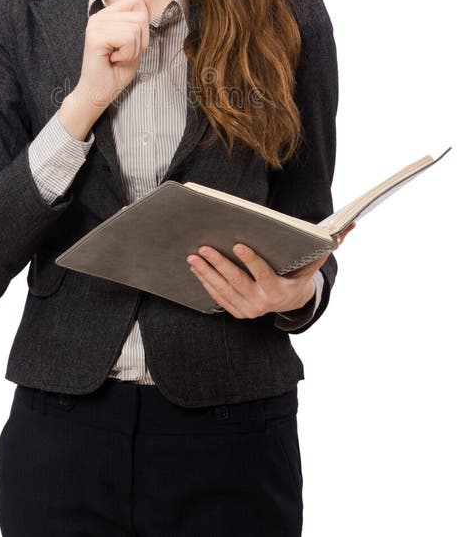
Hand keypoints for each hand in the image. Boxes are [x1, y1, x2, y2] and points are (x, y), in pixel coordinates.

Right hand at [73, 0, 152, 109]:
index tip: (132, 42)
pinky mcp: (95, 36)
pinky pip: (128, 37)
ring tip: (119, 57)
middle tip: (125, 53)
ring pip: (136, 27)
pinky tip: (114, 59)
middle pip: (140, 14)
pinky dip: (128, 53)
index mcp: (108, 15)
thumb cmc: (114, 73)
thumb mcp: (136, 43)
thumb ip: (141, 19)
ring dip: (134, 48)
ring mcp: (96, 25)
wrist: (98, 93)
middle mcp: (99, 17)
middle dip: (141, 39)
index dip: (144, 23)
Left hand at [186, 224, 353, 318]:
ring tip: (193, 256)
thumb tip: (348, 228)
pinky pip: (218, 297)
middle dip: (218, 263)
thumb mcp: (313, 265)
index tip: (238, 244)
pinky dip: (206, 283)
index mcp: (278, 290)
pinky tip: (196, 268)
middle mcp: (262, 303)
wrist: (291, 304)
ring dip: (206, 273)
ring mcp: (248, 309)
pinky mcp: (237, 312)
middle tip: (204, 247)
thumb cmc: (299, 277)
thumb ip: (325, 248)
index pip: (262, 274)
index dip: (250, 260)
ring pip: (222, 289)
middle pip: (236, 281)